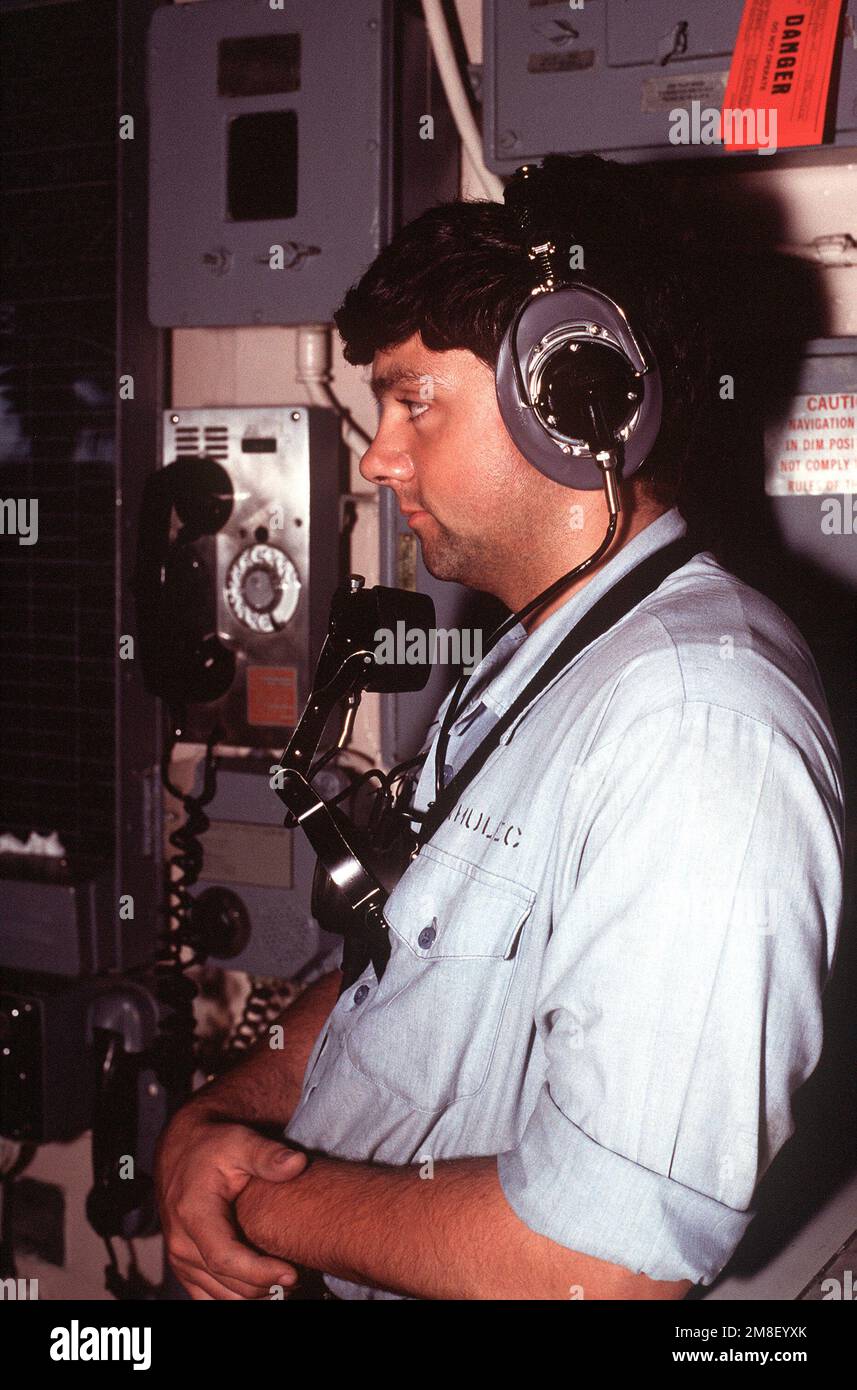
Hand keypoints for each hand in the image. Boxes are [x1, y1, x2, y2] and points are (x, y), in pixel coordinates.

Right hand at [155, 1105, 307, 1299]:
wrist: (181, 1150)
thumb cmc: (213, 1146)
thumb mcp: (240, 1141)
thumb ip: (268, 1155)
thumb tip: (297, 1163)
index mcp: (193, 1215)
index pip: (225, 1259)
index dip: (259, 1272)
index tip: (291, 1273)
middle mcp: (181, 1244)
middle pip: (227, 1284)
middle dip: (265, 1287)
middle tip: (300, 1277)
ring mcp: (181, 1261)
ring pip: (221, 1298)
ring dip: (255, 1297)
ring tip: (286, 1283)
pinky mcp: (185, 1268)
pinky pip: (210, 1298)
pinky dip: (238, 1298)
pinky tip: (264, 1288)